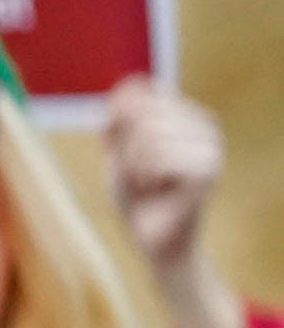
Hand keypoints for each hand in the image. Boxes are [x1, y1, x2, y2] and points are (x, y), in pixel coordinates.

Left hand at [106, 78, 247, 327]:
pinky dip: (146, 178)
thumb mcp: (117, 152)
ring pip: (148, 137)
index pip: (140, 94)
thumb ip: (118, 120)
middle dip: (125, 150)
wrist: (151, 239)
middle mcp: (204, 123)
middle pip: (141, 115)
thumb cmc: (136, 195)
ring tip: (149, 185)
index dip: (119, 124)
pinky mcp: (209, 168)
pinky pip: (160, 160)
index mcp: (184, 113)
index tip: (126, 151)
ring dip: (134, 167)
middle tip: (139, 175)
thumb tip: (123, 88)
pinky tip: (159, 191)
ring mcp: (211, 144)